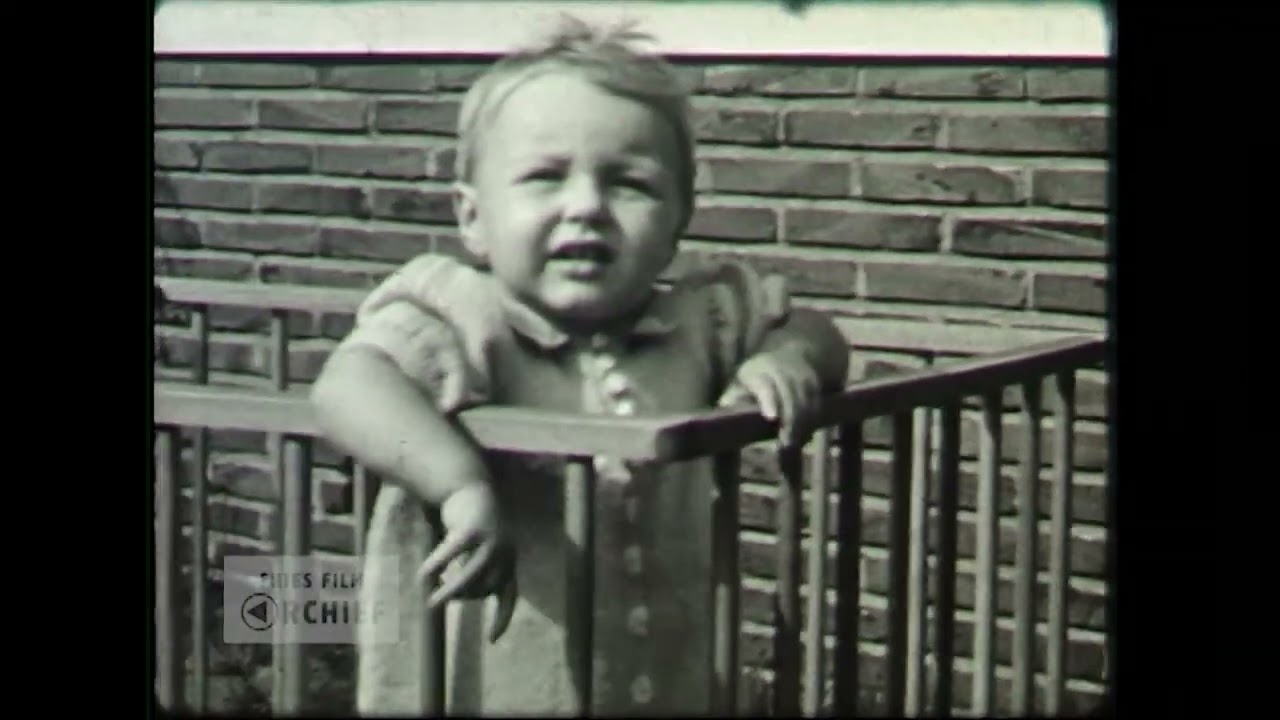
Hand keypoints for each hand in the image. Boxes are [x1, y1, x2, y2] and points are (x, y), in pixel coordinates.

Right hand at [414, 482, 516, 642]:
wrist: (471, 487)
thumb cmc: (473, 524)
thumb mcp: (482, 548)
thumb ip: (478, 570)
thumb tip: (461, 596)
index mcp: (509, 560)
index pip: (509, 595)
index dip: (501, 618)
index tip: (491, 640)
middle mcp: (505, 552)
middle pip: (483, 589)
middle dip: (462, 597)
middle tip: (441, 598)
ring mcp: (490, 541)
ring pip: (469, 578)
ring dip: (449, 593)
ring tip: (430, 601)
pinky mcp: (471, 531)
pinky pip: (450, 556)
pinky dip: (436, 567)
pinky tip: (424, 575)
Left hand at [717, 344, 821, 448]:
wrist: (786, 357)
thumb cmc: (754, 381)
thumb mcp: (738, 386)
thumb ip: (733, 401)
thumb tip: (725, 418)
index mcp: (756, 369)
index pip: (765, 385)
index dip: (770, 400)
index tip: (772, 418)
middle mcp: (780, 367)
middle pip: (789, 394)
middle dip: (790, 419)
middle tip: (787, 443)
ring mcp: (799, 373)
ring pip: (804, 399)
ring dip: (802, 422)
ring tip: (796, 443)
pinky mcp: (813, 380)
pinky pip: (815, 401)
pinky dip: (812, 419)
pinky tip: (806, 435)